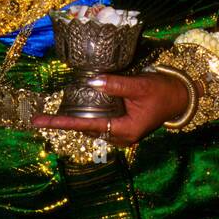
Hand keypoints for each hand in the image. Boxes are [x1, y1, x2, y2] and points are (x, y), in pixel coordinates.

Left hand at [31, 71, 189, 144]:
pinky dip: (87, 114)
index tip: (42, 122)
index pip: (87, 126)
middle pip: (86, 130)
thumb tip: (93, 82)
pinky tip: (76, 106)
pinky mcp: (122, 125)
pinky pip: (100, 121)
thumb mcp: (140, 85)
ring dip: (74, 118)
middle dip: (64, 122)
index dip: (62, 122)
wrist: (180, 97)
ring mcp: (121, 133)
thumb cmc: (163, 91)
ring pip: (92, 126)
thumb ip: (116, 84)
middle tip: (39, 118)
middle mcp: (120, 136)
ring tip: (50, 114)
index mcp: (125, 130)